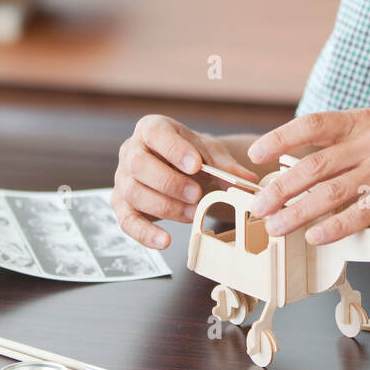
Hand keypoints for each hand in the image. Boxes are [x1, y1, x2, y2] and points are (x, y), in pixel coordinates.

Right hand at [113, 114, 259, 248]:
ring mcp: (123, 178)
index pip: (155, 133)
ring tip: (192, 214)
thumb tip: (247, 180)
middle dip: (169, 182)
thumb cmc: (194, 157)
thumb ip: (226, 165)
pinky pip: (127, 221)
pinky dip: (145, 233)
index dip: (174, 149)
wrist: (185, 170)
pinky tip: (165, 241)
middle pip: (139, 165)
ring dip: (165, 206)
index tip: (196, 165)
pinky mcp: (122, 205)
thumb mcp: (211, 154)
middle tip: (197, 194)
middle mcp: (131, 150)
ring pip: (134, 193)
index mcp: (152, 128)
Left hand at [246, 108, 369, 244]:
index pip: (312, 125)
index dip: (280, 139)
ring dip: (298, 213)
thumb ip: (350, 140)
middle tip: (259, 207)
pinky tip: (316, 235)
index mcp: (363, 120)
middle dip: (280, 189)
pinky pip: (361, 214)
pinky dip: (335, 227)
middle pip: (314, 166)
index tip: (256, 154)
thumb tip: (306, 162)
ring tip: (277, 227)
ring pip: (331, 194)